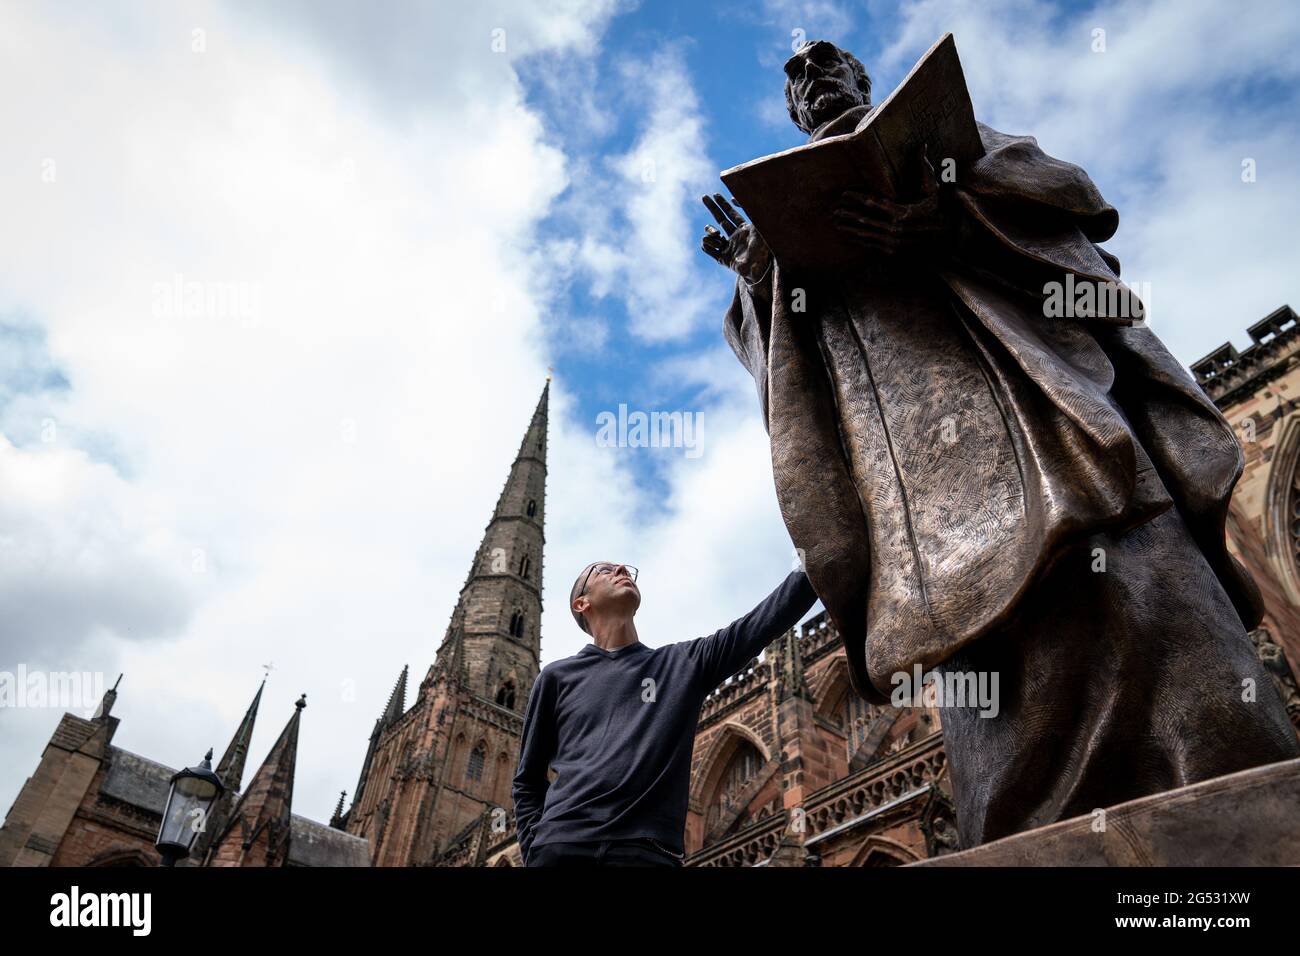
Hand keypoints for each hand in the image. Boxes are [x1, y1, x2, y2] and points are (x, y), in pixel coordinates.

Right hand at [701, 193, 771, 281]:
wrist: (760, 268)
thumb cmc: (762, 247)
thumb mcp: (757, 225)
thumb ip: (747, 211)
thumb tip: (733, 198)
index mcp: (744, 229)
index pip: (731, 213)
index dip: (723, 204)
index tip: (715, 194)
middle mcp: (735, 237)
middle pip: (720, 218)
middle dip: (712, 207)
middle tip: (704, 197)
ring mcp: (729, 248)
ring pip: (712, 235)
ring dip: (711, 232)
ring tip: (718, 237)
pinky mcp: (723, 259)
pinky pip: (709, 249)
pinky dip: (707, 245)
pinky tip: (713, 244)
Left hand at [832, 143, 954, 259]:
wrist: (947, 236)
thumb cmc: (938, 207)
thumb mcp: (933, 186)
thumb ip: (922, 167)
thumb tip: (922, 144)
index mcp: (907, 212)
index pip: (877, 203)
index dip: (859, 198)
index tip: (844, 193)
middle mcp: (899, 230)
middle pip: (868, 220)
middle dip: (849, 214)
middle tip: (834, 209)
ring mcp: (895, 243)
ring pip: (867, 234)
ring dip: (850, 228)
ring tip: (836, 222)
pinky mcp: (893, 252)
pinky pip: (871, 245)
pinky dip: (858, 240)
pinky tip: (847, 235)